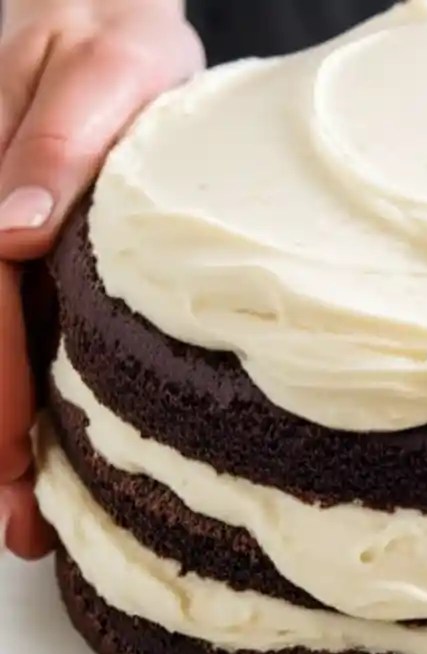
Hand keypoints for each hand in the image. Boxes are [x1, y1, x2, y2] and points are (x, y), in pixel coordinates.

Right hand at [0, 0, 203, 557]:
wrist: (103, 8)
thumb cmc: (110, 34)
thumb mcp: (100, 74)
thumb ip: (53, 149)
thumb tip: (6, 231)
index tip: (10, 457)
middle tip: (18, 524)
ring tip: (20, 514)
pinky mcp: (21, 238)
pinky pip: (12, 316)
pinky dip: (17, 381)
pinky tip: (34, 442)